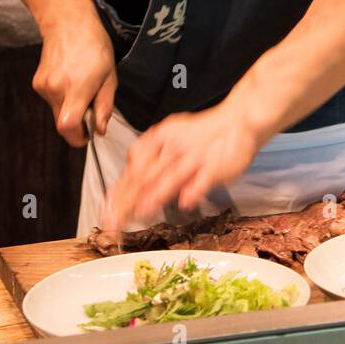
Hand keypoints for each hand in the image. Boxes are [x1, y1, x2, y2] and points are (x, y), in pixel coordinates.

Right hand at [32, 11, 116, 147]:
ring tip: (81, 86)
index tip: (88, 135)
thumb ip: (105, 106)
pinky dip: (62, 97)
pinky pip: (51, 100)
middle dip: (77, 123)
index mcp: (77, 87)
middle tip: (91, 107)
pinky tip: (70, 79)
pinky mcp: (37, 83)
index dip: (78, 138)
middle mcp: (56, 88)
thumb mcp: (110, 76)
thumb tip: (100, 129)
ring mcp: (44, 86)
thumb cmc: (93, 45)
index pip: (68, 127)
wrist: (68, 22)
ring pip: (57, 112)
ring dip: (70, 108)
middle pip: (63, 124)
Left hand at [102, 103, 259, 230]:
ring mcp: (194, 156)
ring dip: (154, 196)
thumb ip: (152, 162)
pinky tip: (184, 204)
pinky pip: (202, 179)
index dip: (118, 191)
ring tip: (139, 213)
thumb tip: (133, 190)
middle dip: (127, 202)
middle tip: (113, 223)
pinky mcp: (215, 166)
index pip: (133, 167)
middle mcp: (173, 147)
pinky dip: (193, 191)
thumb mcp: (171, 138)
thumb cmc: (202, 135)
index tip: (107, 212)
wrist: (237, 121)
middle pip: (145, 176)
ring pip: (170, 177)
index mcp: (160, 139)